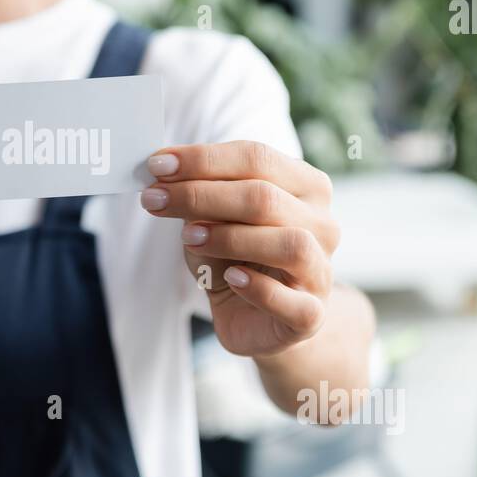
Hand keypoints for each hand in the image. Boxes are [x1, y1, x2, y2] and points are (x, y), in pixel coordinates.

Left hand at [142, 140, 339, 357]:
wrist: (257, 319)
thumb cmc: (236, 259)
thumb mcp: (213, 221)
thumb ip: (201, 197)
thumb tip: (165, 176)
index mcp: (305, 186)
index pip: (257, 157)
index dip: (203, 159)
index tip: (156, 165)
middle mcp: (323, 223)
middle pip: (265, 198)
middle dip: (201, 195)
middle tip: (154, 199)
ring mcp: (322, 270)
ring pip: (290, 243)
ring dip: (231, 237)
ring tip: (188, 237)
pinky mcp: (312, 314)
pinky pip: (293, 302)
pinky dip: (259, 288)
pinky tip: (231, 277)